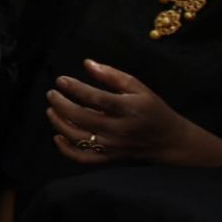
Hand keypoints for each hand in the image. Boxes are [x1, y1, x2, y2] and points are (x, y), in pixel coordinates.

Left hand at [45, 59, 221, 166]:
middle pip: (82, 118)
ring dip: (59, 123)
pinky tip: (57, 136)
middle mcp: (119, 129)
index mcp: (129, 109)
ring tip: (51, 110)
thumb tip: (87, 63)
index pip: (96, 98)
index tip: (61, 80)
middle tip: (51, 94)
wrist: (170, 141)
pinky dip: (66, 150)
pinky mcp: (110, 158)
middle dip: (61, 104)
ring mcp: (113, 146)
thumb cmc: (153, 110)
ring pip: (78, 138)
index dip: (75, 88)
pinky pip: (83, 158)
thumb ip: (112, 75)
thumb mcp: (139, 88)